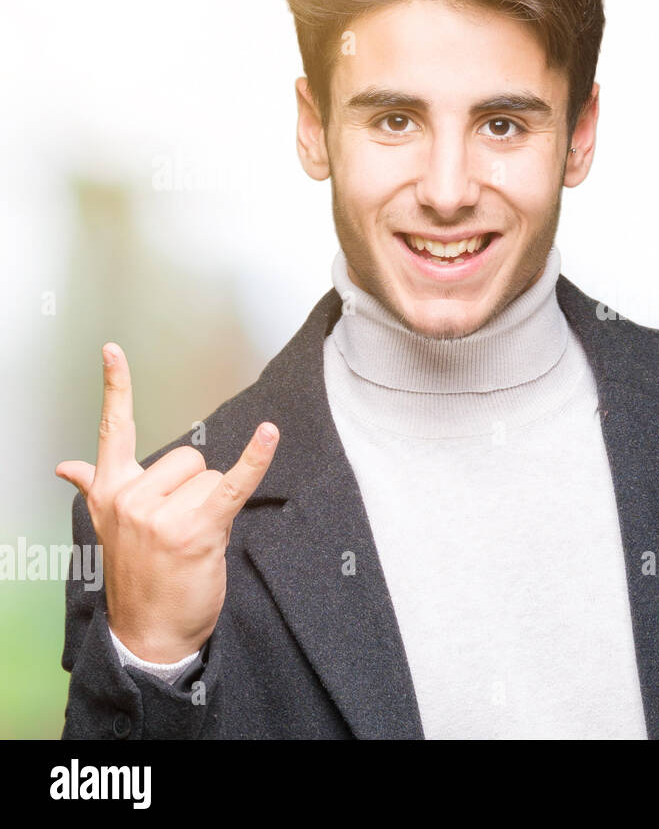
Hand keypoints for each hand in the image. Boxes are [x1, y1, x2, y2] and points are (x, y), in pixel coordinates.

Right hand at [54, 342, 278, 662]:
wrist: (149, 631)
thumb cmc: (138, 577)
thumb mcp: (107, 529)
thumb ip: (94, 488)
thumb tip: (66, 466)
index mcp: (110, 491)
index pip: (114, 430)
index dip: (116, 388)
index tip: (113, 351)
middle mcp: (132, 497)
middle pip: (188, 457)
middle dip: (195, 489)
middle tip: (181, 529)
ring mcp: (162, 514)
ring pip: (212, 477)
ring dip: (214, 505)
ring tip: (194, 541)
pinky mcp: (199, 528)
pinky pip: (234, 482)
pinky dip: (256, 459)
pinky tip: (269, 434)